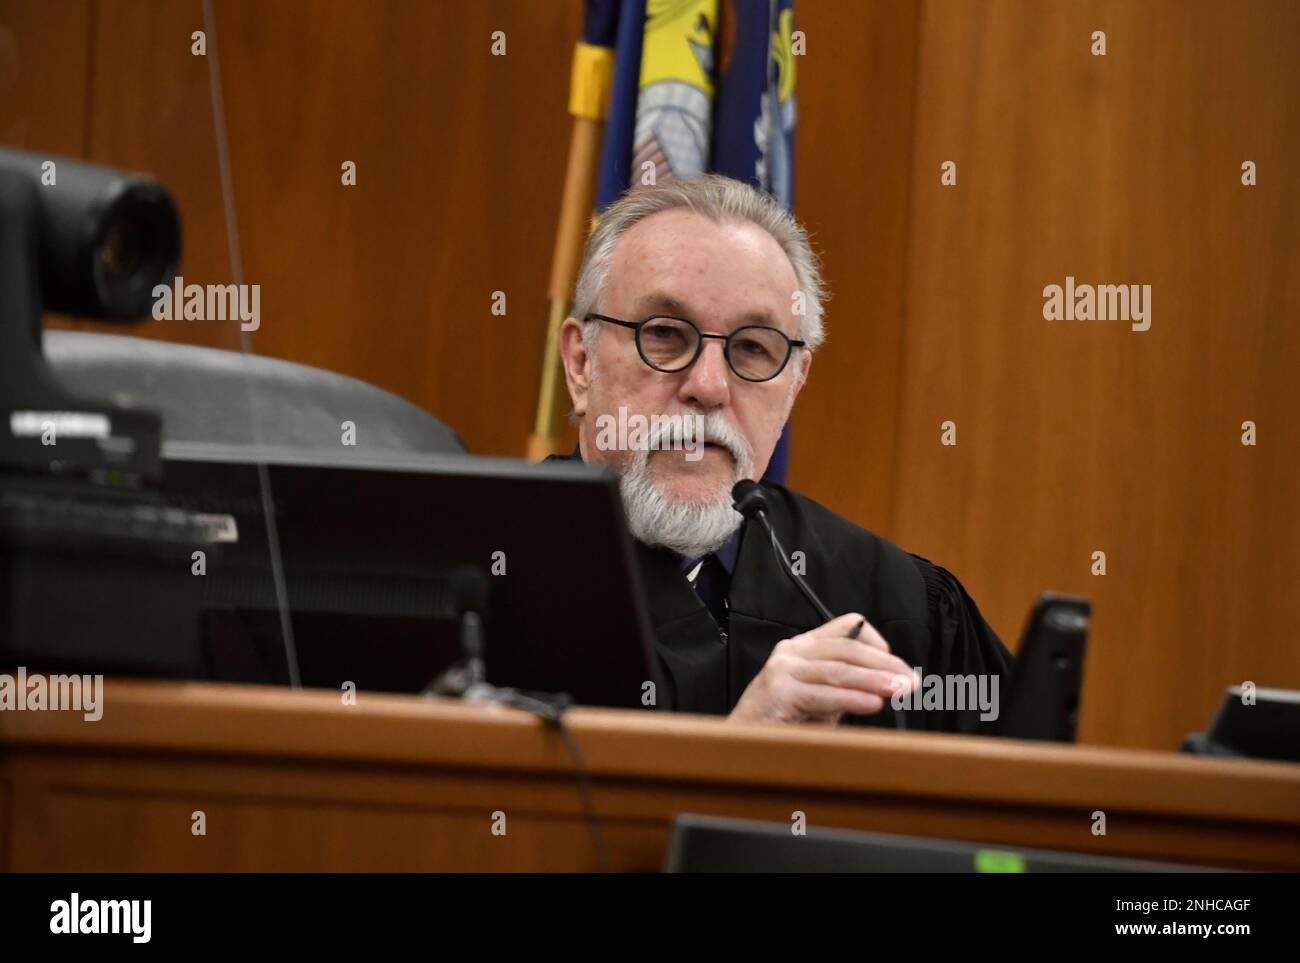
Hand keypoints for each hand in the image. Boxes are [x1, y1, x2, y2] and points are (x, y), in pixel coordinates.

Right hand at [728, 612, 915, 724]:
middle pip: (848, 647)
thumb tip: (890, 686)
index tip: (898, 667)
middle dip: (884, 665)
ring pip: (838, 668)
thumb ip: (849, 688)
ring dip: (873, 680)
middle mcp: (793, 651)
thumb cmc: (782, 723)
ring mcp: (783, 668)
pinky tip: (870, 703)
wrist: (741, 742)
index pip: (848, 627)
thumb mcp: (822, 699)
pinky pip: (822, 692)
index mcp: (805, 647)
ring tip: (897, 690)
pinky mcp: (778, 690)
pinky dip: (850, 698)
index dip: (877, 644)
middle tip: (909, 682)